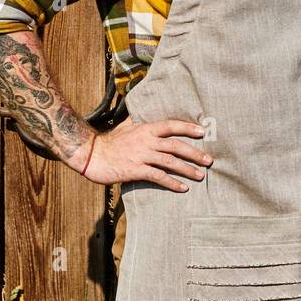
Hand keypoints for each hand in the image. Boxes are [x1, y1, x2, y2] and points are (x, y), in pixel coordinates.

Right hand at [79, 116, 212, 191]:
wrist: (91, 155)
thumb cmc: (109, 142)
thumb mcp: (125, 127)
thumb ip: (138, 121)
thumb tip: (145, 112)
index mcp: (145, 128)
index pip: (171, 125)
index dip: (187, 127)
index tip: (202, 132)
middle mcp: (146, 141)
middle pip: (175, 145)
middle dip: (194, 153)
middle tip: (209, 160)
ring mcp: (141, 156)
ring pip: (170, 162)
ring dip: (187, 169)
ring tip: (201, 175)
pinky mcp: (136, 170)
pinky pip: (158, 177)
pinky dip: (172, 183)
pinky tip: (183, 188)